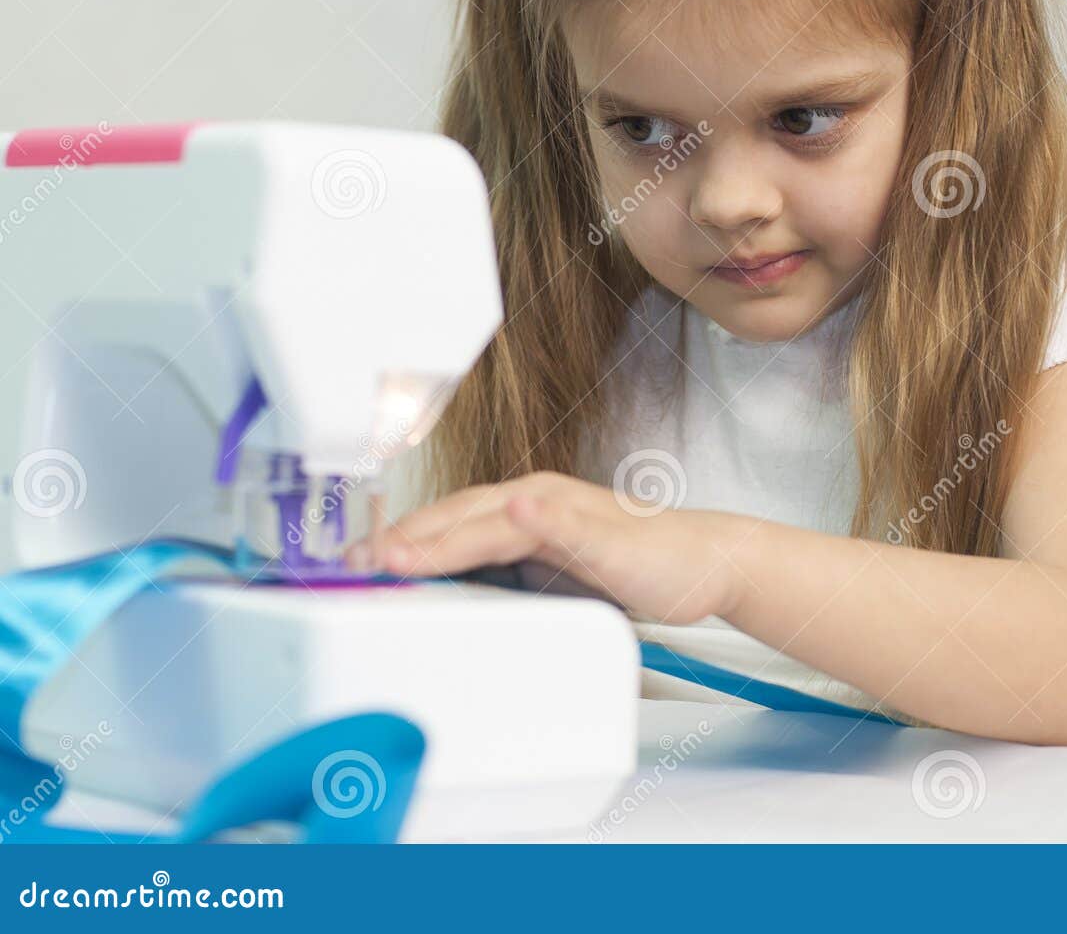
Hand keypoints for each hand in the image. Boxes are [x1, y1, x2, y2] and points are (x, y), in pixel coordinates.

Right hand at [347, 471, 756, 624]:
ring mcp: (532, 522)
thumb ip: (566, 528)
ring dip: (412, 548)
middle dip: (398, 543)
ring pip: (457, 531)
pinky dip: (441, 558)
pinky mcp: (537, 545)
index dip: (420, 549)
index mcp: (541, 500)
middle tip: (348, 570)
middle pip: (450, 522)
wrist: (708, 563)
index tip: (378, 568)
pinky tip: (425, 577)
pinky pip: (475, 547)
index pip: (466, 527)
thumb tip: (515, 505)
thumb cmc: (668, 558)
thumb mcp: (617, 550)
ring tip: (368, 571)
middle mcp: (531, 503)